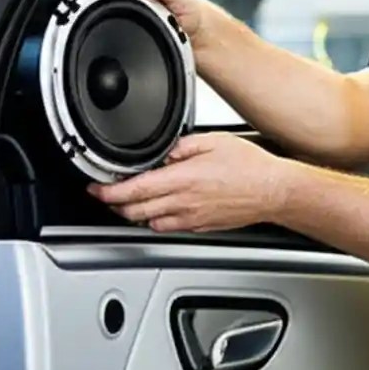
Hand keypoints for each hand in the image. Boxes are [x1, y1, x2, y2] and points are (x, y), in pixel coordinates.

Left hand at [87, 132, 293, 232]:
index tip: (96, 187)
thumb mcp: (213, 141)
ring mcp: (190, 219)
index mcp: (182, 180)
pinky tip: (158, 210)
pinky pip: (168, 228)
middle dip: (114, 204)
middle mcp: (182, 203)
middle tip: (106, 194)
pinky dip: (155, 221)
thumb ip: (181, 146)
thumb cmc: (250, 167)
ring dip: (133, 214)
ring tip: (129, 202)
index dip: (107, 191)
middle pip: (134, 212)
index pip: (133, 190)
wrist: (272, 191)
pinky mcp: (200, 227)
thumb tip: (162, 152)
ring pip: (148, 223)